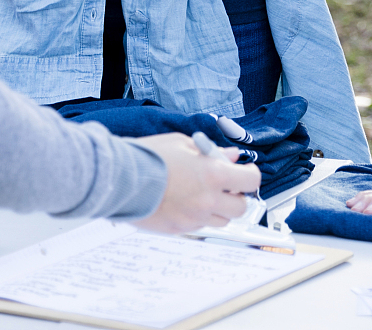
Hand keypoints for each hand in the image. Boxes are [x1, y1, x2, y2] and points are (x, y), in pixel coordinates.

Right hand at [131, 133, 259, 232]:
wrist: (121, 178)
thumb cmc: (150, 157)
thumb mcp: (184, 144)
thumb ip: (212, 152)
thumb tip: (230, 156)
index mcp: (214, 174)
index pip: (250, 180)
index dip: (249, 175)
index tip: (243, 172)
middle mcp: (208, 200)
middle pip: (241, 208)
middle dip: (236, 197)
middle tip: (225, 187)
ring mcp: (194, 217)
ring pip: (222, 221)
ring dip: (218, 209)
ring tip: (202, 195)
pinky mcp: (180, 229)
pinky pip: (199, 226)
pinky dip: (198, 217)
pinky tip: (184, 203)